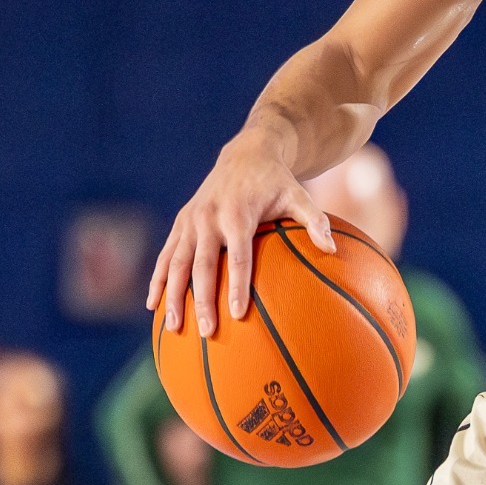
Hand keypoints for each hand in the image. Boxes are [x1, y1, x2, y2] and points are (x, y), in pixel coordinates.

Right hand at [147, 134, 334, 336]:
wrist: (247, 153)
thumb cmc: (277, 182)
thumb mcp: (299, 195)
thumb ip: (316, 221)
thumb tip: (333, 249)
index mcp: (238, 214)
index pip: (238, 257)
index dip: (236, 285)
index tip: (237, 314)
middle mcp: (209, 218)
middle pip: (202, 265)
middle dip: (202, 300)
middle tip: (207, 331)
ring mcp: (191, 220)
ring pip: (176, 263)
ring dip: (172, 296)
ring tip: (172, 327)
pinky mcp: (181, 222)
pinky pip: (166, 255)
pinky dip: (158, 279)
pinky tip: (152, 305)